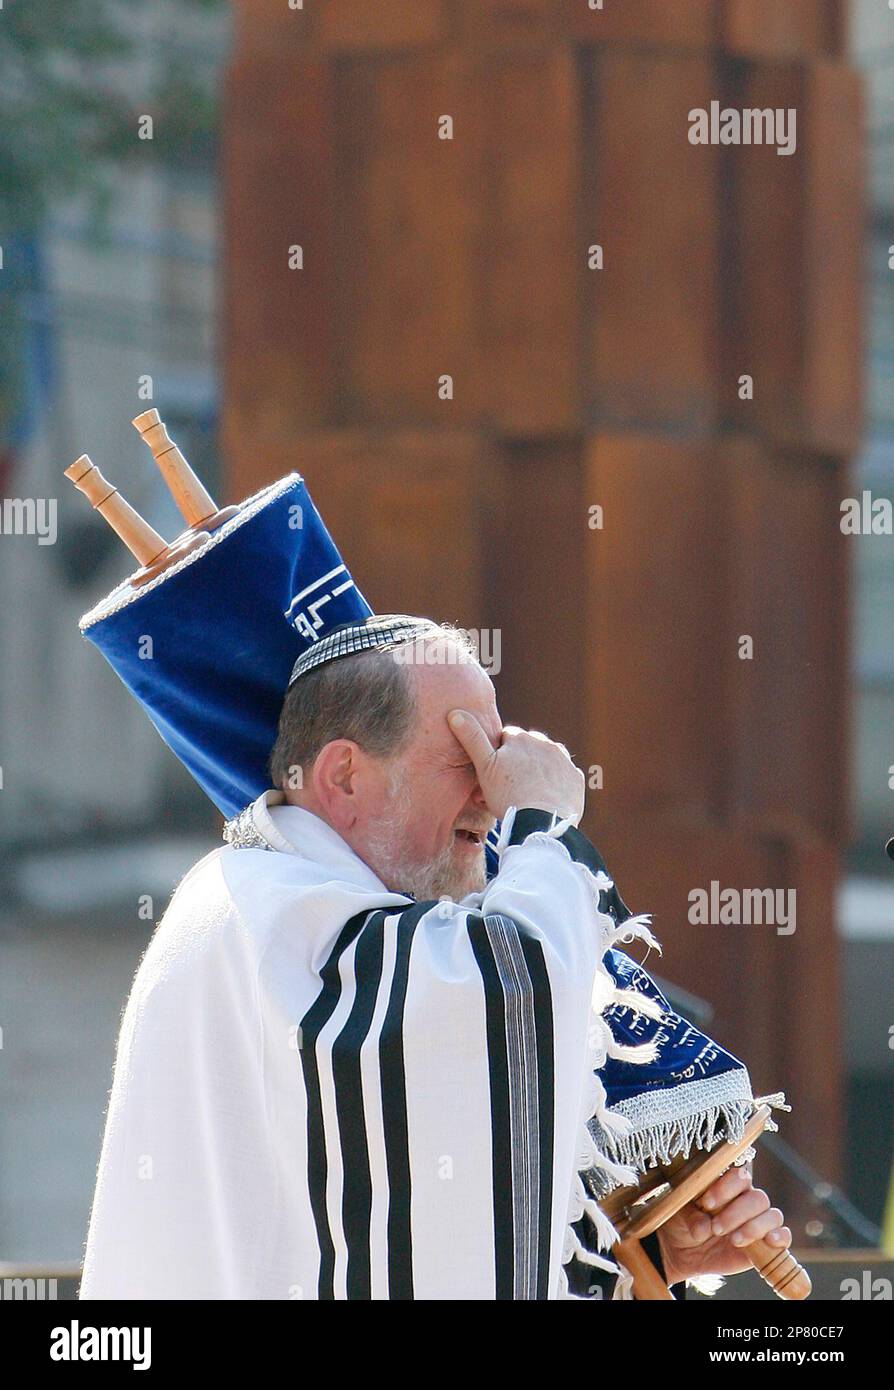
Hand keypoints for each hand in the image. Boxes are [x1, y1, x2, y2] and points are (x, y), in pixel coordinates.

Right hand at [447, 711, 585, 824]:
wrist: (542, 823)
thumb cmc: (508, 796)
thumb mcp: (484, 767)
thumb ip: (472, 739)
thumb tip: (455, 713)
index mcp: (520, 738)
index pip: (505, 737)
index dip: (498, 754)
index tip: (494, 771)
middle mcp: (544, 743)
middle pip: (528, 747)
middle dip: (520, 760)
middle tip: (509, 785)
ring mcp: (563, 760)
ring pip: (547, 759)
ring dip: (539, 769)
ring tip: (528, 792)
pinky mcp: (576, 778)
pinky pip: (564, 776)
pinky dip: (556, 783)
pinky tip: (546, 798)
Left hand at [656, 1165, 791, 1286]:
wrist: (682, 1250)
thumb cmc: (682, 1223)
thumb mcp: (680, 1215)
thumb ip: (692, 1217)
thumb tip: (704, 1227)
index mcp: (728, 1185)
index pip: (739, 1177)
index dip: (726, 1189)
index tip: (706, 1204)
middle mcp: (747, 1200)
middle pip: (757, 1198)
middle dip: (737, 1213)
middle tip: (716, 1228)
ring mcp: (758, 1221)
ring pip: (772, 1215)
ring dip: (753, 1227)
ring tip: (733, 1240)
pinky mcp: (765, 1244)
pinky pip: (783, 1236)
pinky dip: (780, 1237)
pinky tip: (768, 1241)